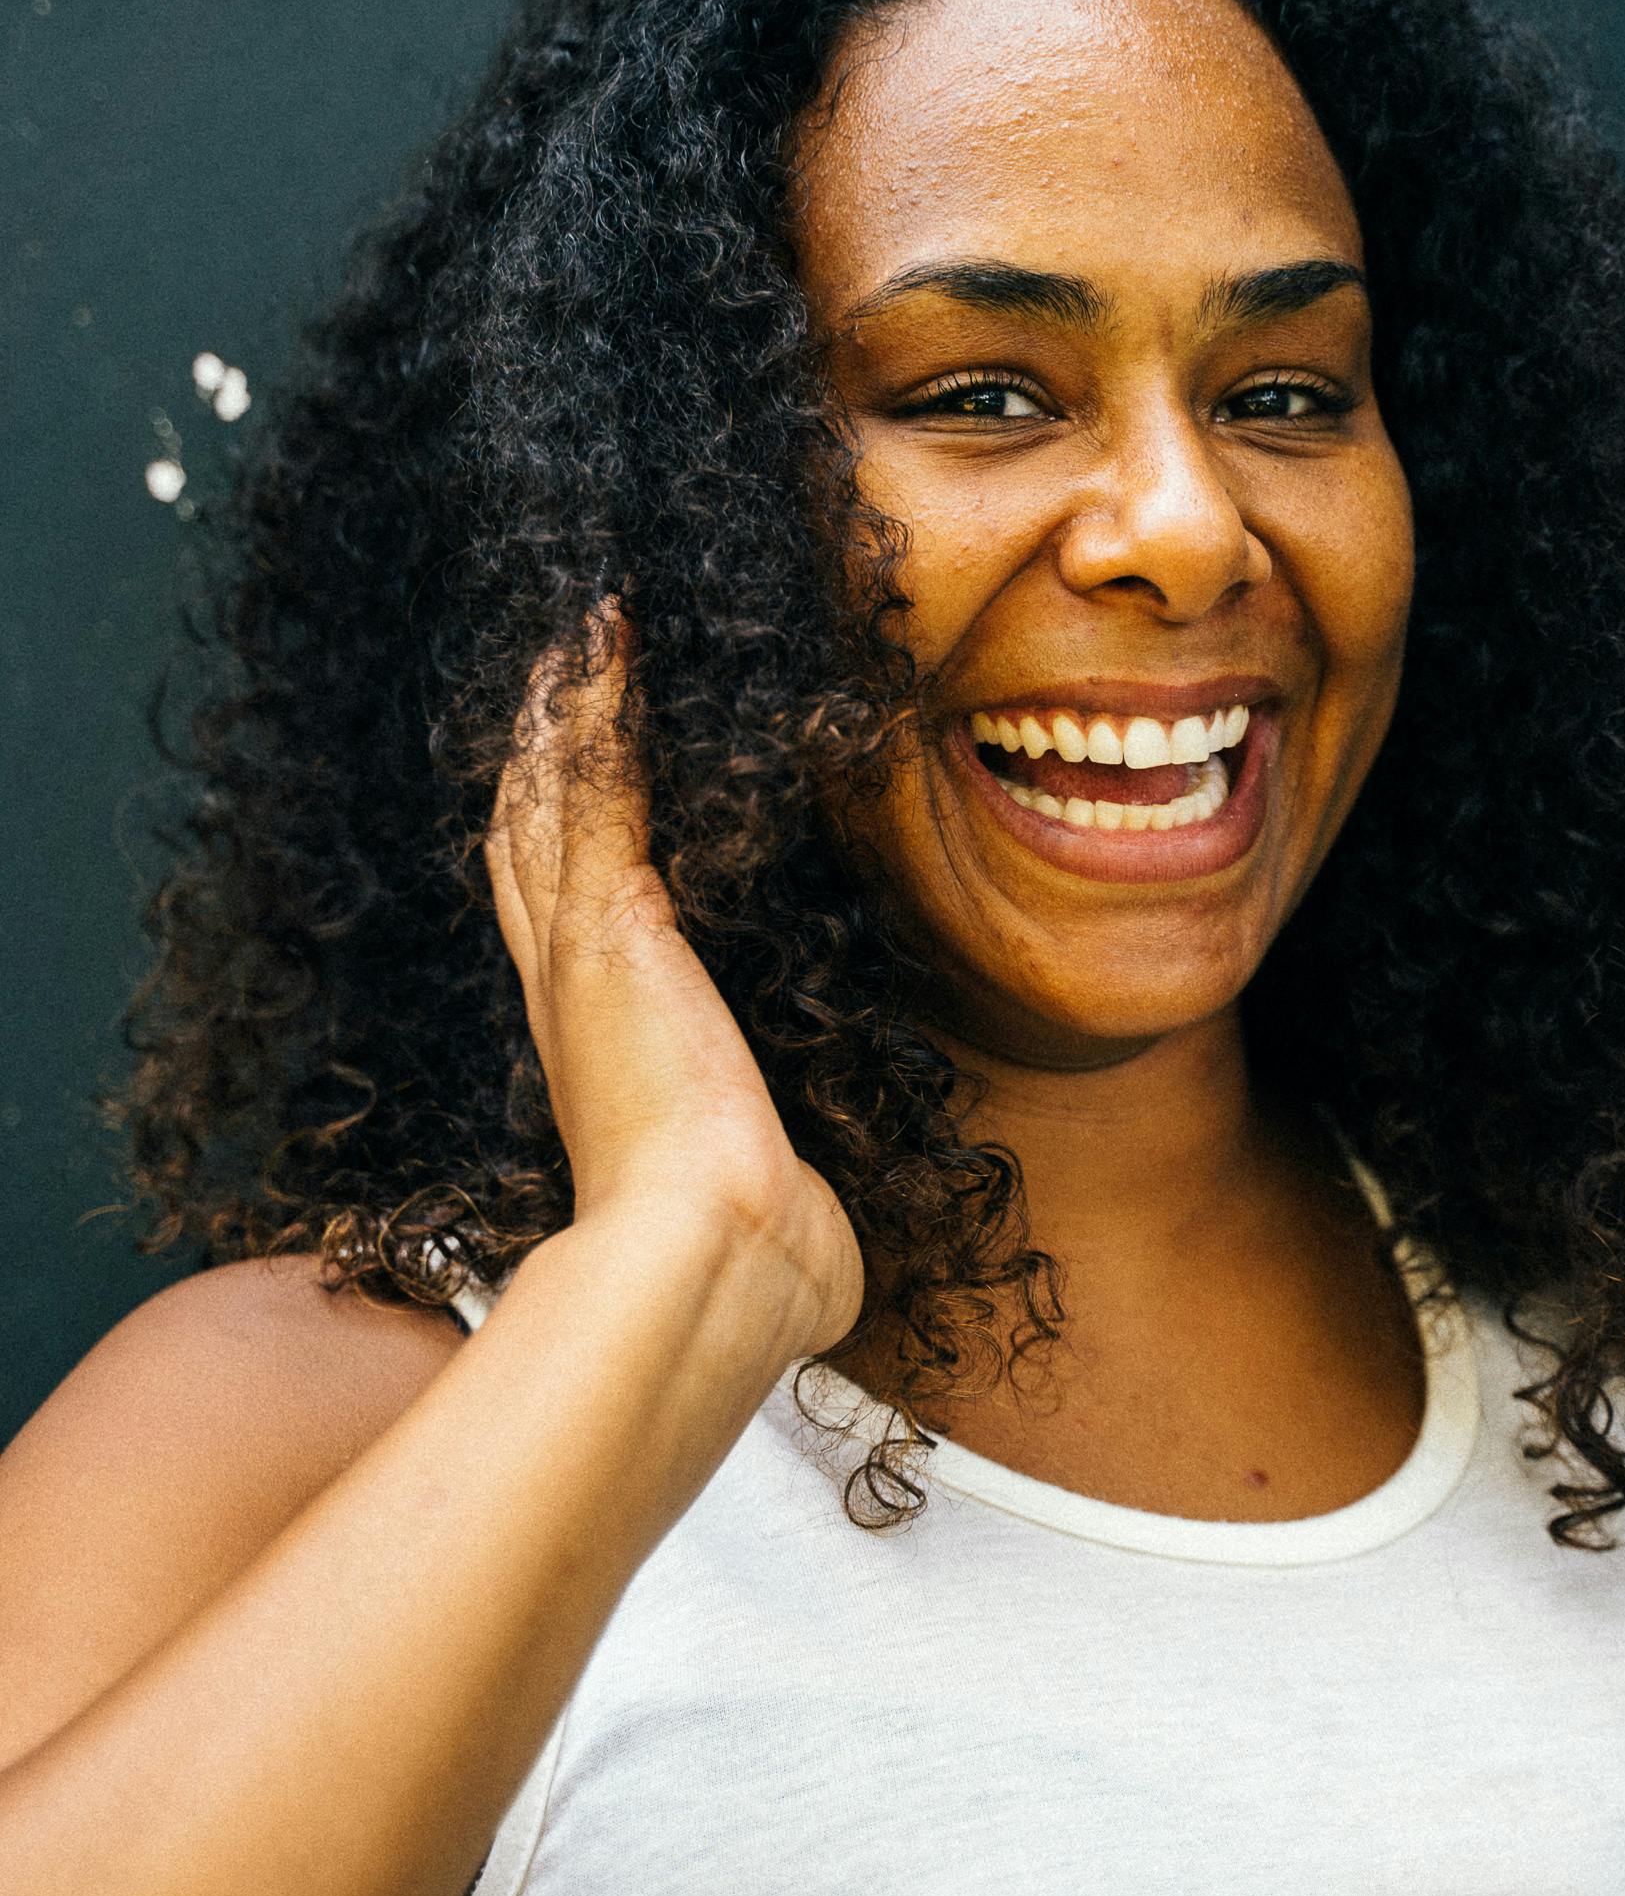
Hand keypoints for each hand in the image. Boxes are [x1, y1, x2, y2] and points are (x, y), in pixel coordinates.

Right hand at [484, 608, 862, 1362]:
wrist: (711, 1266)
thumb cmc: (751, 1263)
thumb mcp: (774, 1202)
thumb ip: (789, 1197)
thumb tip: (824, 1240)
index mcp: (600, 1052)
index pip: (561, 923)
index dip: (555, 849)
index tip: (563, 787)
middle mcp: (571, 990)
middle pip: (529, 842)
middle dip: (536, 756)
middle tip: (548, 670)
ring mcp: (582, 949)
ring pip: (550, 795)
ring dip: (560, 707)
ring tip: (570, 628)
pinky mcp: (612, 920)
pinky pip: (597, 781)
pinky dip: (593, 701)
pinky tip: (600, 631)